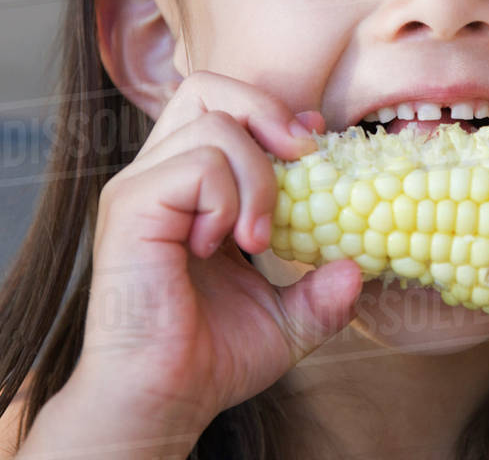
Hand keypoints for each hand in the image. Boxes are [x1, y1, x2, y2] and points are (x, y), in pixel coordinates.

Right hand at [69, 71, 362, 439]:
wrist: (162, 401)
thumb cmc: (210, 358)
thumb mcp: (287, 320)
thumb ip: (324, 293)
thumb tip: (358, 268)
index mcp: (190, 188)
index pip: (227, 108)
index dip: (277, 115)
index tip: (315, 148)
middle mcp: (159, 175)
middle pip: (208, 88)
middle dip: (267, 112)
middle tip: (300, 162)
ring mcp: (140, 186)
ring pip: (213, 120)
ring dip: (257, 174)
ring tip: (258, 236)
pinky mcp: (130, 206)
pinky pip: (197, 164)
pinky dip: (228, 197)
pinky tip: (223, 245)